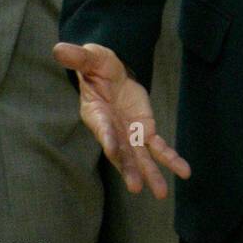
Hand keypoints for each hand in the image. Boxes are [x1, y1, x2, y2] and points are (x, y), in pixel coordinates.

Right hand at [53, 41, 190, 196]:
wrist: (111, 73)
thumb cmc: (97, 68)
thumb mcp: (90, 58)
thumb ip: (78, 58)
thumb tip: (58, 49)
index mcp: (95, 115)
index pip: (102, 129)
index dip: (108, 138)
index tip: (112, 149)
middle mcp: (112, 131)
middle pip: (121, 153)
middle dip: (129, 169)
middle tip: (137, 188)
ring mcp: (130, 134)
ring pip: (141, 157)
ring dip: (151, 173)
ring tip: (160, 193)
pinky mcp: (146, 131)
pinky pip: (159, 147)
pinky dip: (170, 158)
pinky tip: (184, 171)